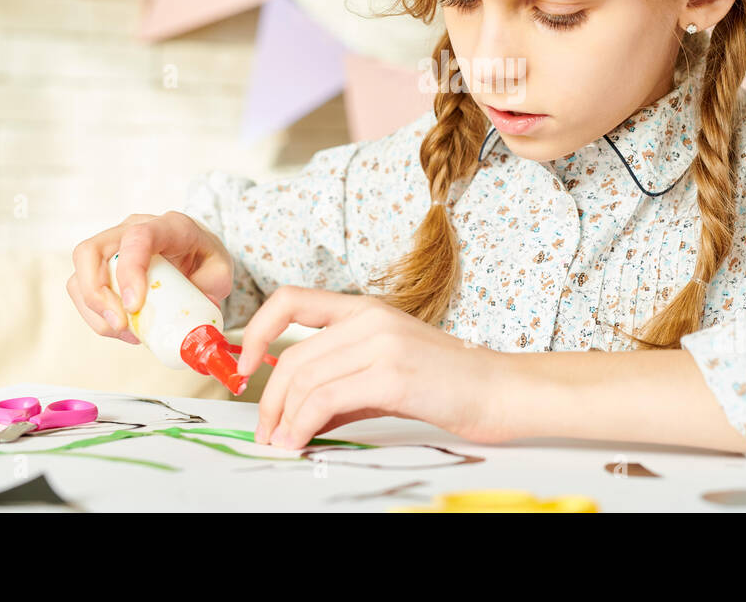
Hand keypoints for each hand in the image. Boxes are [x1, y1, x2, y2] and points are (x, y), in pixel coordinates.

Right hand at [68, 211, 232, 343]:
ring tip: (126, 331)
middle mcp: (133, 228)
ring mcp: (112, 245)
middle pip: (91, 251)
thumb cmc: (206, 260)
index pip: (138, 237)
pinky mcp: (101, 266)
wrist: (198, 254)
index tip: (135, 306)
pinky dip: (96, 317)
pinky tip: (123, 329)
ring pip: (79, 274)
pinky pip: (81, 291)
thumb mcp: (221, 272)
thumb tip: (187, 320)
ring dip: (94, 311)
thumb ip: (210, 291)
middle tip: (120, 323)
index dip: (130, 270)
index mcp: (169, 226)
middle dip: (97, 294)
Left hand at [242, 287, 509, 448]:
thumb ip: (340, 386)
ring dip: (282, 419)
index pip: (290, 299)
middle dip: (268, 400)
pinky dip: (302, 425)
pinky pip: (325, 400)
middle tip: (264, 433)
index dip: (257, 329)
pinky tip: (300, 443)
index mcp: (365, 309)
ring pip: (303, 379)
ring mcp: (381, 343)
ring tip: (281, 445)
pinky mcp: (391, 375)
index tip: (245, 364)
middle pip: (292, 357)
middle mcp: (369, 319)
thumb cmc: (448, 384)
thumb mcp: (385, 374)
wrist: (500, 390)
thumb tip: (295, 416)